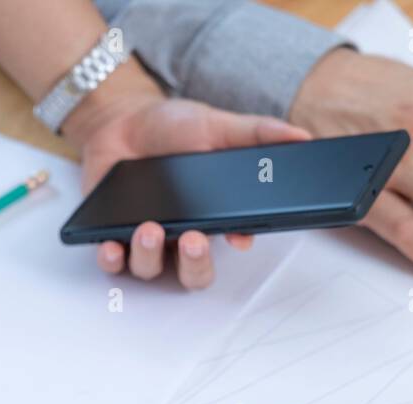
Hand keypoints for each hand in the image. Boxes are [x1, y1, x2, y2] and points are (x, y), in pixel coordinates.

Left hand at [66, 79, 309, 288]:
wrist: (121, 120)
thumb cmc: (170, 129)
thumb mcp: (216, 124)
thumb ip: (256, 133)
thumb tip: (302, 137)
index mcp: (211, 218)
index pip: (231, 244)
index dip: (237, 245)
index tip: (238, 238)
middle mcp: (181, 237)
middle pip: (195, 275)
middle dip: (197, 265)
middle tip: (195, 240)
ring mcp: (146, 241)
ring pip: (152, 271)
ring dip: (151, 256)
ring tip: (150, 228)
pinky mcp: (111, 237)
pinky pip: (112, 265)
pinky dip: (112, 260)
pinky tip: (112, 246)